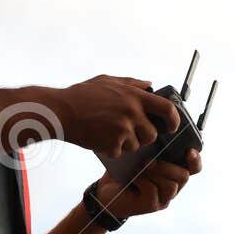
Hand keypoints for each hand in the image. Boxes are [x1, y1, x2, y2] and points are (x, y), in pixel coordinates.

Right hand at [47, 75, 178, 157]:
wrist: (60, 111)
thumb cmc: (82, 95)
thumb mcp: (108, 81)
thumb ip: (132, 84)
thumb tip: (150, 86)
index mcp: (134, 97)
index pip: (167, 109)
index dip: (174, 120)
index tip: (171, 127)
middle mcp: (132, 113)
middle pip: (152, 134)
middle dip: (144, 136)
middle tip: (129, 131)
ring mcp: (123, 130)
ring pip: (136, 146)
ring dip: (126, 143)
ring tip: (109, 132)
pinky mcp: (112, 145)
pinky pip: (120, 153)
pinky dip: (112, 149)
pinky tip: (100, 138)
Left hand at [91, 149, 201, 219]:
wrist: (105, 193)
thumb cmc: (122, 172)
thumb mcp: (137, 156)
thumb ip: (150, 149)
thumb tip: (155, 134)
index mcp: (172, 172)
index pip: (194, 168)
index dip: (195, 160)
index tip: (189, 151)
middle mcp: (172, 187)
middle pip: (184, 176)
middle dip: (167, 166)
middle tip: (149, 161)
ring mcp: (163, 198)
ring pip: (171, 185)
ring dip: (154, 173)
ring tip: (139, 169)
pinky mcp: (152, 206)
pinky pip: (153, 191)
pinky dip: (142, 181)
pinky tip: (132, 179)